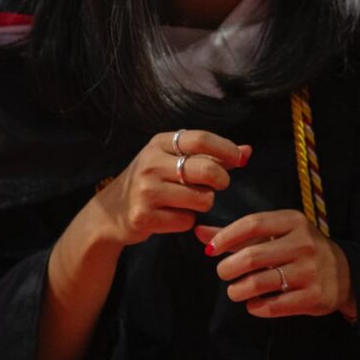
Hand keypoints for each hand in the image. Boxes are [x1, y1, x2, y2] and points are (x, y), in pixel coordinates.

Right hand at [89, 129, 247, 248]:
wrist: (112, 212)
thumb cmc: (151, 181)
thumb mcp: (173, 160)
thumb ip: (210, 155)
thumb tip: (247, 151)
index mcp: (159, 143)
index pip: (201, 139)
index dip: (227, 149)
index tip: (240, 159)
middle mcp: (150, 164)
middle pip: (207, 170)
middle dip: (221, 180)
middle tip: (218, 184)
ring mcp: (145, 191)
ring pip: (202, 199)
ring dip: (203, 203)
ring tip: (188, 201)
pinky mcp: (144, 216)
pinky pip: (187, 220)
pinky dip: (187, 220)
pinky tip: (172, 216)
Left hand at [201, 209, 354, 320]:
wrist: (346, 274)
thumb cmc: (301, 250)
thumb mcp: (277, 234)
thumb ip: (239, 234)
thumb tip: (200, 233)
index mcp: (294, 222)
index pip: (253, 224)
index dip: (226, 237)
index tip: (212, 250)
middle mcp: (304, 244)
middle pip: (251, 256)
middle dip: (228, 268)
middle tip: (223, 273)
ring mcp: (310, 271)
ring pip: (259, 283)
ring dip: (237, 290)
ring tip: (235, 291)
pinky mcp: (313, 297)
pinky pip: (274, 306)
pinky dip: (256, 307)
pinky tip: (253, 304)